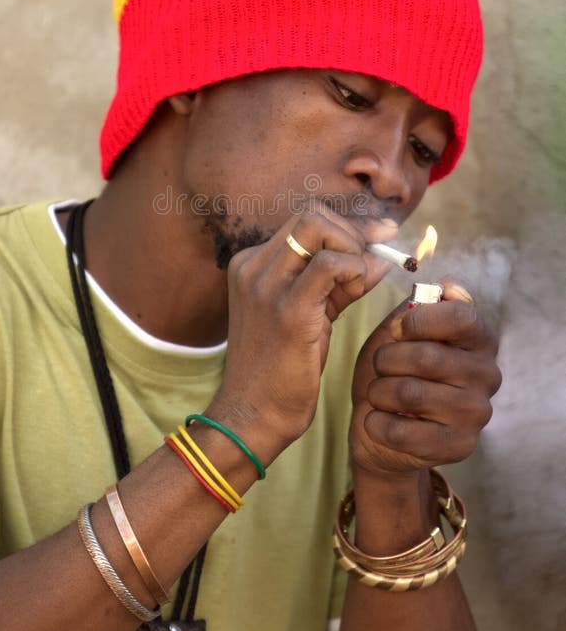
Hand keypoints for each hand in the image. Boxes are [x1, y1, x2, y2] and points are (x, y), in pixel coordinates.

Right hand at [210, 206, 396, 460]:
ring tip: (358, 286)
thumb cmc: (282, 370)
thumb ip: (340, 282)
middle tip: (374, 260)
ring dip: (352, 248)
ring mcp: (266, 285)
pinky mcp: (287, 310)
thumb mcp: (308, 314)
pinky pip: (330, 264)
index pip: (305, 220)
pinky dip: (354, 270)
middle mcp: (253, 267)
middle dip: (353, 231)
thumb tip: (380, 254)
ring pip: (318, 226)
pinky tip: (356, 293)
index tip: (380, 235)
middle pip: (311, 214)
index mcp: (251, 264)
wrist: (252, 416)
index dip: (349, 224)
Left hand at [349, 277, 501, 477]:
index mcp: (479, 338)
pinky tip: (377, 419)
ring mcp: (477, 413)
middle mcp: (488, 374)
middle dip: (387, 360)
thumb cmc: (392, 369)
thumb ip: (417, 306)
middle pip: (428, 357)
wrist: (378, 424)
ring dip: (379, 392)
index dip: (419, 320)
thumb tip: (448, 287)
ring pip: (411, 393)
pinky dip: (377, 423)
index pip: (461, 316)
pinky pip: (403, 431)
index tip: (397, 330)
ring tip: (378, 394)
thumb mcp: (398, 331)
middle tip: (380, 367)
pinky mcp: (459, 446)